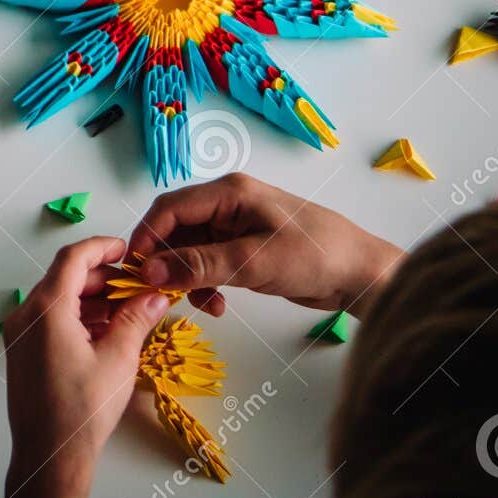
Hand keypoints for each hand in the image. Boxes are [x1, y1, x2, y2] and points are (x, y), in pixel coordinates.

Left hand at [2, 237, 169, 497]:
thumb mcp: (119, 359)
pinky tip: (105, 330)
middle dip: (101, 277)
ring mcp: (20, 333)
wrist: (50, 454)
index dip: (101, 247)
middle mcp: (25, 315)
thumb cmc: (80, 411)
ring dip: (90, 298)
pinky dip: (77, 316)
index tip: (124, 248)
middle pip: (63, 277)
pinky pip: (49, 319)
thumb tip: (154, 297)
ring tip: (126, 309)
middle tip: (134, 284)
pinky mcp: (22, 351)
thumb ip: (136, 319)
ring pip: (57, 299)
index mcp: (46, 310)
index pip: (72, 259)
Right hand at [128, 173, 404, 314]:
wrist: (361, 275)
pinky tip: (217, 304)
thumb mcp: (253, 262)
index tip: (135, 271)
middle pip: (176, 228)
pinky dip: (205, 283)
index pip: (169, 208)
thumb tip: (148, 272)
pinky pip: (209, 262)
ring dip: (187, 277)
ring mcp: (236, 226)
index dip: (147, 238)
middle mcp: (228, 204)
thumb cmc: (314, 257)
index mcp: (229, 192)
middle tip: (160, 293)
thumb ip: (198, 266)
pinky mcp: (245, 248)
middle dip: (166, 261)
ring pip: (190, 249)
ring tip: (202, 304)